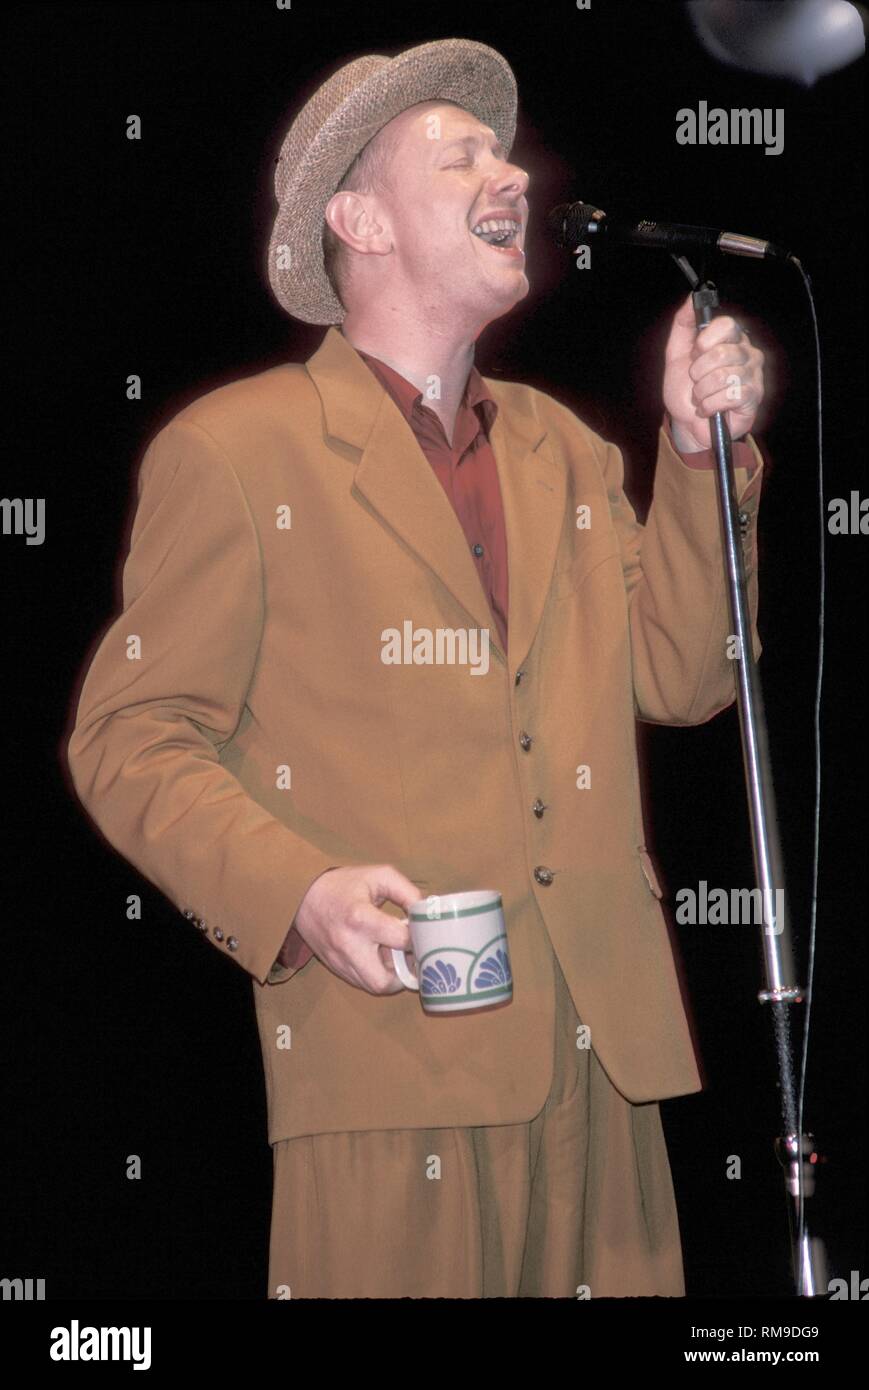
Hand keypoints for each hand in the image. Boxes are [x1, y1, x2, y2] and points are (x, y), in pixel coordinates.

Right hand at [290, 864, 423, 993]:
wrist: (302, 895)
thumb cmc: (344, 884)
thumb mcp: (379, 875)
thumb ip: (407, 891)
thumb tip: (426, 911)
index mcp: (361, 918)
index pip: (401, 941)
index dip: (417, 938)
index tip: (419, 932)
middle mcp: (349, 945)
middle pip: (385, 980)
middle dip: (405, 973)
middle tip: (410, 956)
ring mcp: (340, 960)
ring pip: (374, 987)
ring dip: (391, 977)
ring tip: (395, 956)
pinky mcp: (335, 968)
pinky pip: (362, 983)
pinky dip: (376, 975)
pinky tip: (379, 958)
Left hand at [663, 292, 764, 450]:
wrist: (687, 423)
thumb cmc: (684, 388)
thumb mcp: (676, 354)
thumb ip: (683, 324)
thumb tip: (691, 297)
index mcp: (731, 339)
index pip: (726, 325)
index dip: (705, 341)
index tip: (695, 354)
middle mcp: (747, 353)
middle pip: (722, 352)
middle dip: (698, 372)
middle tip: (696, 381)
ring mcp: (753, 375)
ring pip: (722, 376)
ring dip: (702, 392)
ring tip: (701, 397)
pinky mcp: (754, 397)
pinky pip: (729, 396)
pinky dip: (710, 406)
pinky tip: (708, 409)